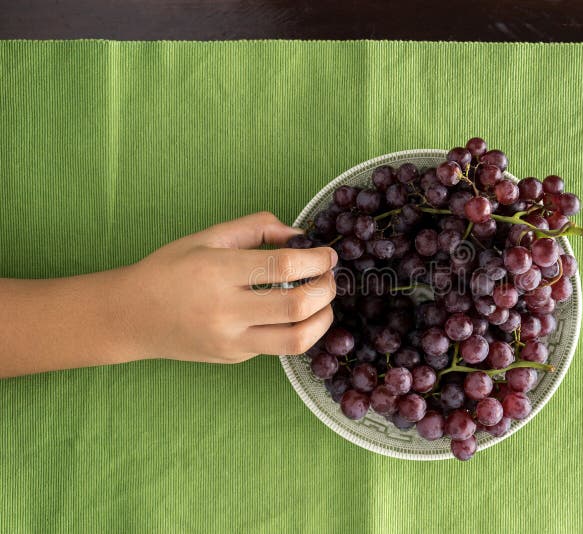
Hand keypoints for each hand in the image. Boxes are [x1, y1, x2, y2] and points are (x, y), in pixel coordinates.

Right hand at [119, 212, 337, 362]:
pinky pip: (278, 346)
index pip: (283, 266)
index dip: (316, 259)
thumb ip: (257, 227)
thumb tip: (301, 236)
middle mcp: (225, 311)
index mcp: (218, 272)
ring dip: (323, 318)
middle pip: (298, 306)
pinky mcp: (235, 357)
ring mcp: (231, 341)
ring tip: (323, 301)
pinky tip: (295, 312)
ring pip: (297, 340)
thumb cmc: (170, 269)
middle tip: (330, 276)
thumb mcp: (208, 236)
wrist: (132, 317)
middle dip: (327, 288)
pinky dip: (298, 328)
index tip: (328, 254)